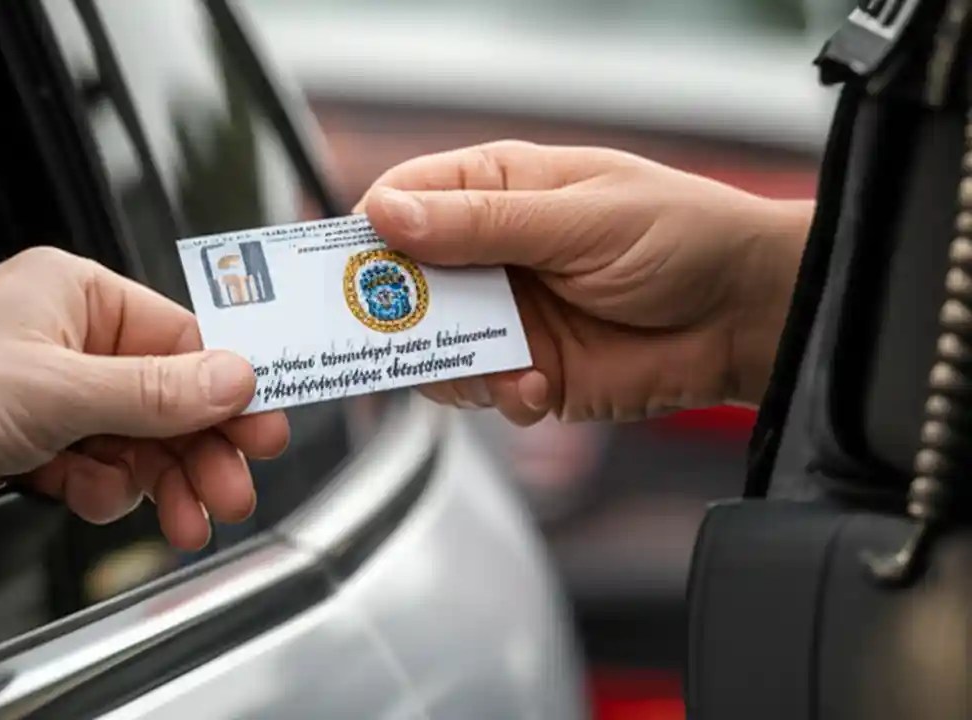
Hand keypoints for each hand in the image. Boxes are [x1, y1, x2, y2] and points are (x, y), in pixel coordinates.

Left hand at [0, 247, 288, 549]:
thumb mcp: (54, 390)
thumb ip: (153, 391)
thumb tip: (235, 378)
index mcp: (82, 296)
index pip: (185, 342)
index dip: (230, 391)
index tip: (265, 431)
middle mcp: (72, 337)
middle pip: (167, 397)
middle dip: (197, 450)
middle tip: (226, 496)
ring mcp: (51, 388)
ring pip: (135, 438)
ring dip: (154, 480)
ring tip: (178, 520)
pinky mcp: (30, 435)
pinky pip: (93, 463)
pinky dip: (99, 488)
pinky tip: (88, 498)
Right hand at [360, 141, 810, 424]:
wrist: (748, 319)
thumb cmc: (681, 238)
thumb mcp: (578, 220)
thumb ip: (482, 224)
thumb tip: (388, 214)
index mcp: (498, 191)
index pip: (406, 201)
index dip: (371, 233)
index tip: (346, 268)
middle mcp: (492, 254)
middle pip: (404, 282)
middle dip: (395, 312)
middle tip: (398, 332)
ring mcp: (507, 317)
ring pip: (431, 345)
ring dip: (454, 363)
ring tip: (502, 363)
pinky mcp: (528, 372)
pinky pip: (480, 391)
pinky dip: (500, 395)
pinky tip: (540, 385)